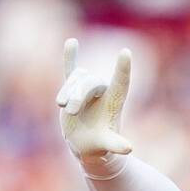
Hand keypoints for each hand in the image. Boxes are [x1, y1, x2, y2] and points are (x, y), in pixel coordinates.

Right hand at [56, 37, 133, 158]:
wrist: (85, 142)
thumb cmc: (100, 143)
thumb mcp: (107, 145)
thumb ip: (116, 145)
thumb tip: (128, 149)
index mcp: (115, 101)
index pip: (121, 81)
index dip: (122, 68)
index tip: (126, 52)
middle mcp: (103, 91)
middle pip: (91, 82)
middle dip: (78, 94)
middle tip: (70, 110)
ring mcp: (88, 88)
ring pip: (77, 79)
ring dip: (68, 91)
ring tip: (61, 105)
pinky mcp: (73, 88)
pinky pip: (71, 69)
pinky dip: (70, 57)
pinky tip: (71, 41)